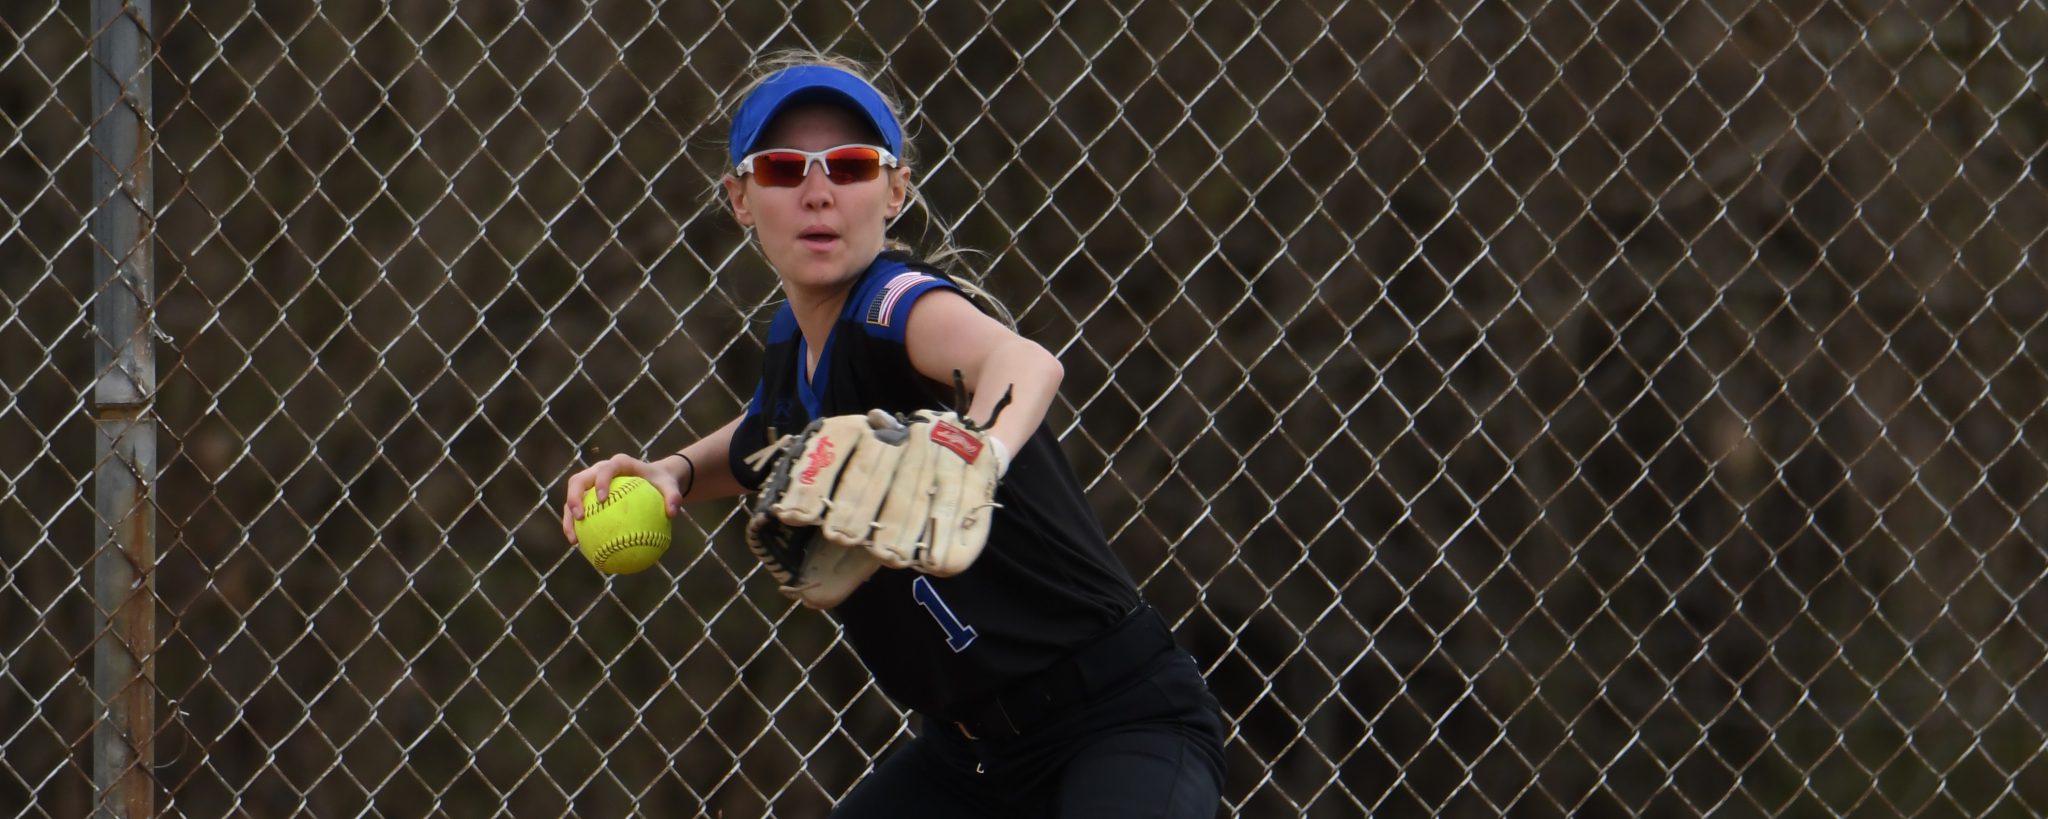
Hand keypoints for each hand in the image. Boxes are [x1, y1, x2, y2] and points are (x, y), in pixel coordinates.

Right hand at [562, 453, 686, 544]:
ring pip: (573, 498)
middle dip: (574, 497)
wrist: (654, 480)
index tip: (602, 499)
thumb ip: (673, 496)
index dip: (601, 481)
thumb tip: (672, 512)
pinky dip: (578, 528)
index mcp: (619, 464)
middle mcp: (600, 470)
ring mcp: (591, 484)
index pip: (606, 469)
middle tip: (580, 517)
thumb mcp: (672, 487)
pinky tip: (582, 548)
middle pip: (579, 480)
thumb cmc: (662, 483)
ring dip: (568, 517)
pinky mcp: (588, 497)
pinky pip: (580, 512)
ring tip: (574, 540)